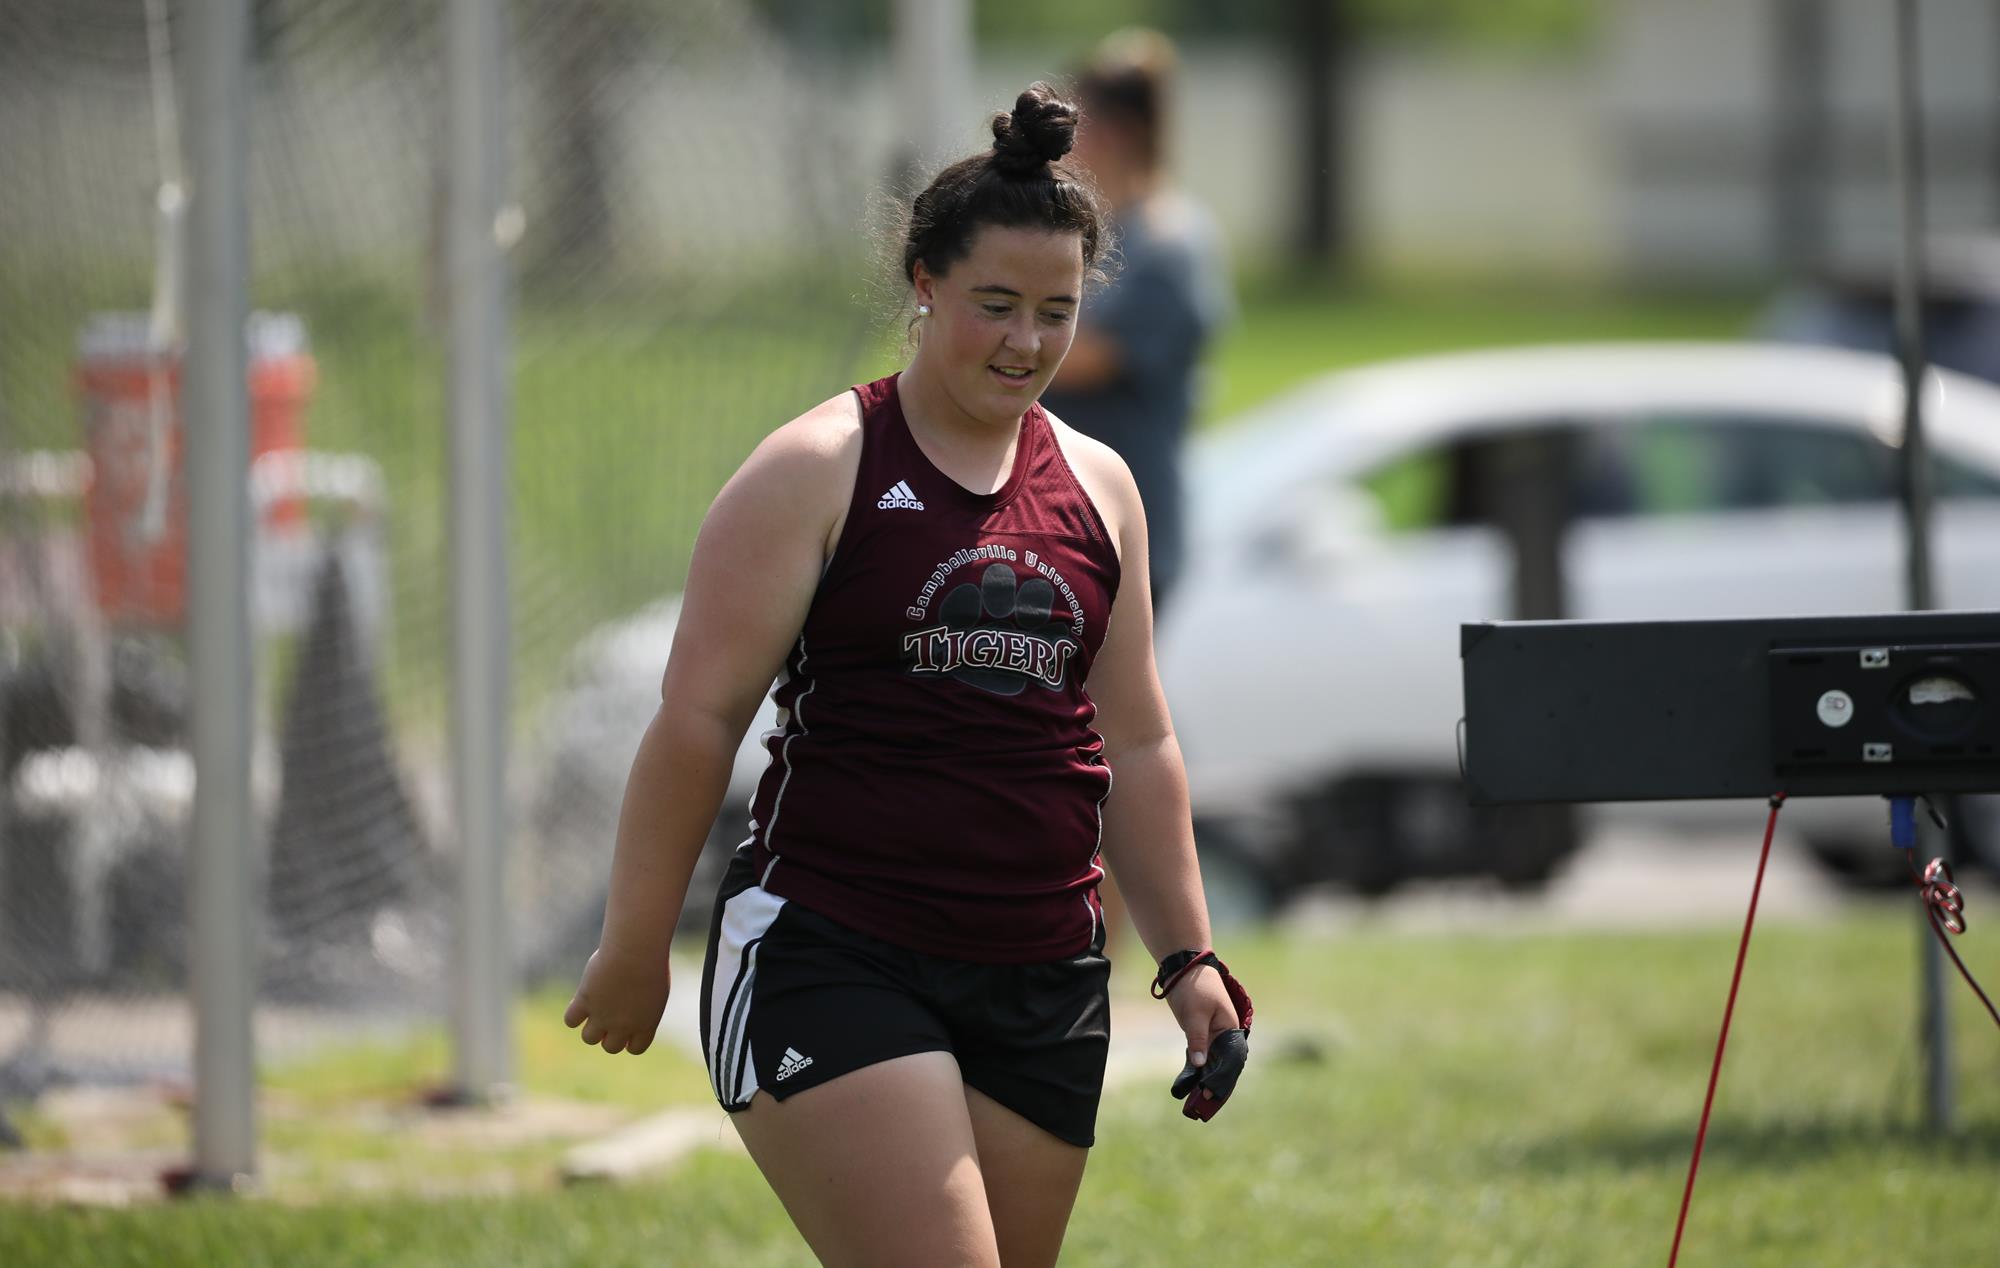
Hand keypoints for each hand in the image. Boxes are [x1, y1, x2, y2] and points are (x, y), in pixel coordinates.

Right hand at [563, 945, 670, 1055]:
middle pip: (610, 1047)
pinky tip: (582, 999)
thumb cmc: (649, 962)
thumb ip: (643, 1007)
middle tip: (610, 1012)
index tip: (626, 1024)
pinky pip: (570, 1020)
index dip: (629, 1039)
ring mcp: (603, 1015)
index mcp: (646, 1024)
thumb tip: (628, 1013)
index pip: (635, 1048)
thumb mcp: (654, 988)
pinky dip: (573, 1014)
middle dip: (609, 1034)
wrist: (635, 950)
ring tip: (596, 1006)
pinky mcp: (585, 1001)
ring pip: (588, 1038)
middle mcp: (623, 1025)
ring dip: (590, 1026)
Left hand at [1163, 966, 1247, 1119]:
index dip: (1222, 1078)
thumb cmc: (1194, 987)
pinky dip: (1193, 1074)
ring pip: (1211, 1068)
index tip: (1211, 1093)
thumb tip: (1201, 1065)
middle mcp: (1225, 1037)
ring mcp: (1213, 1039)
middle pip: (1223, 1068)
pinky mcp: (1201, 1038)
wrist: (1185, 967)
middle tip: (1202, 1108)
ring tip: (1192, 1106)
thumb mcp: (1195, 1014)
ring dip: (1203, 1085)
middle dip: (1214, 1088)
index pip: (1230, 1061)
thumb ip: (1198, 1040)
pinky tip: (1184, 1088)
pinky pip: (1200, 1061)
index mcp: (1230, 1030)